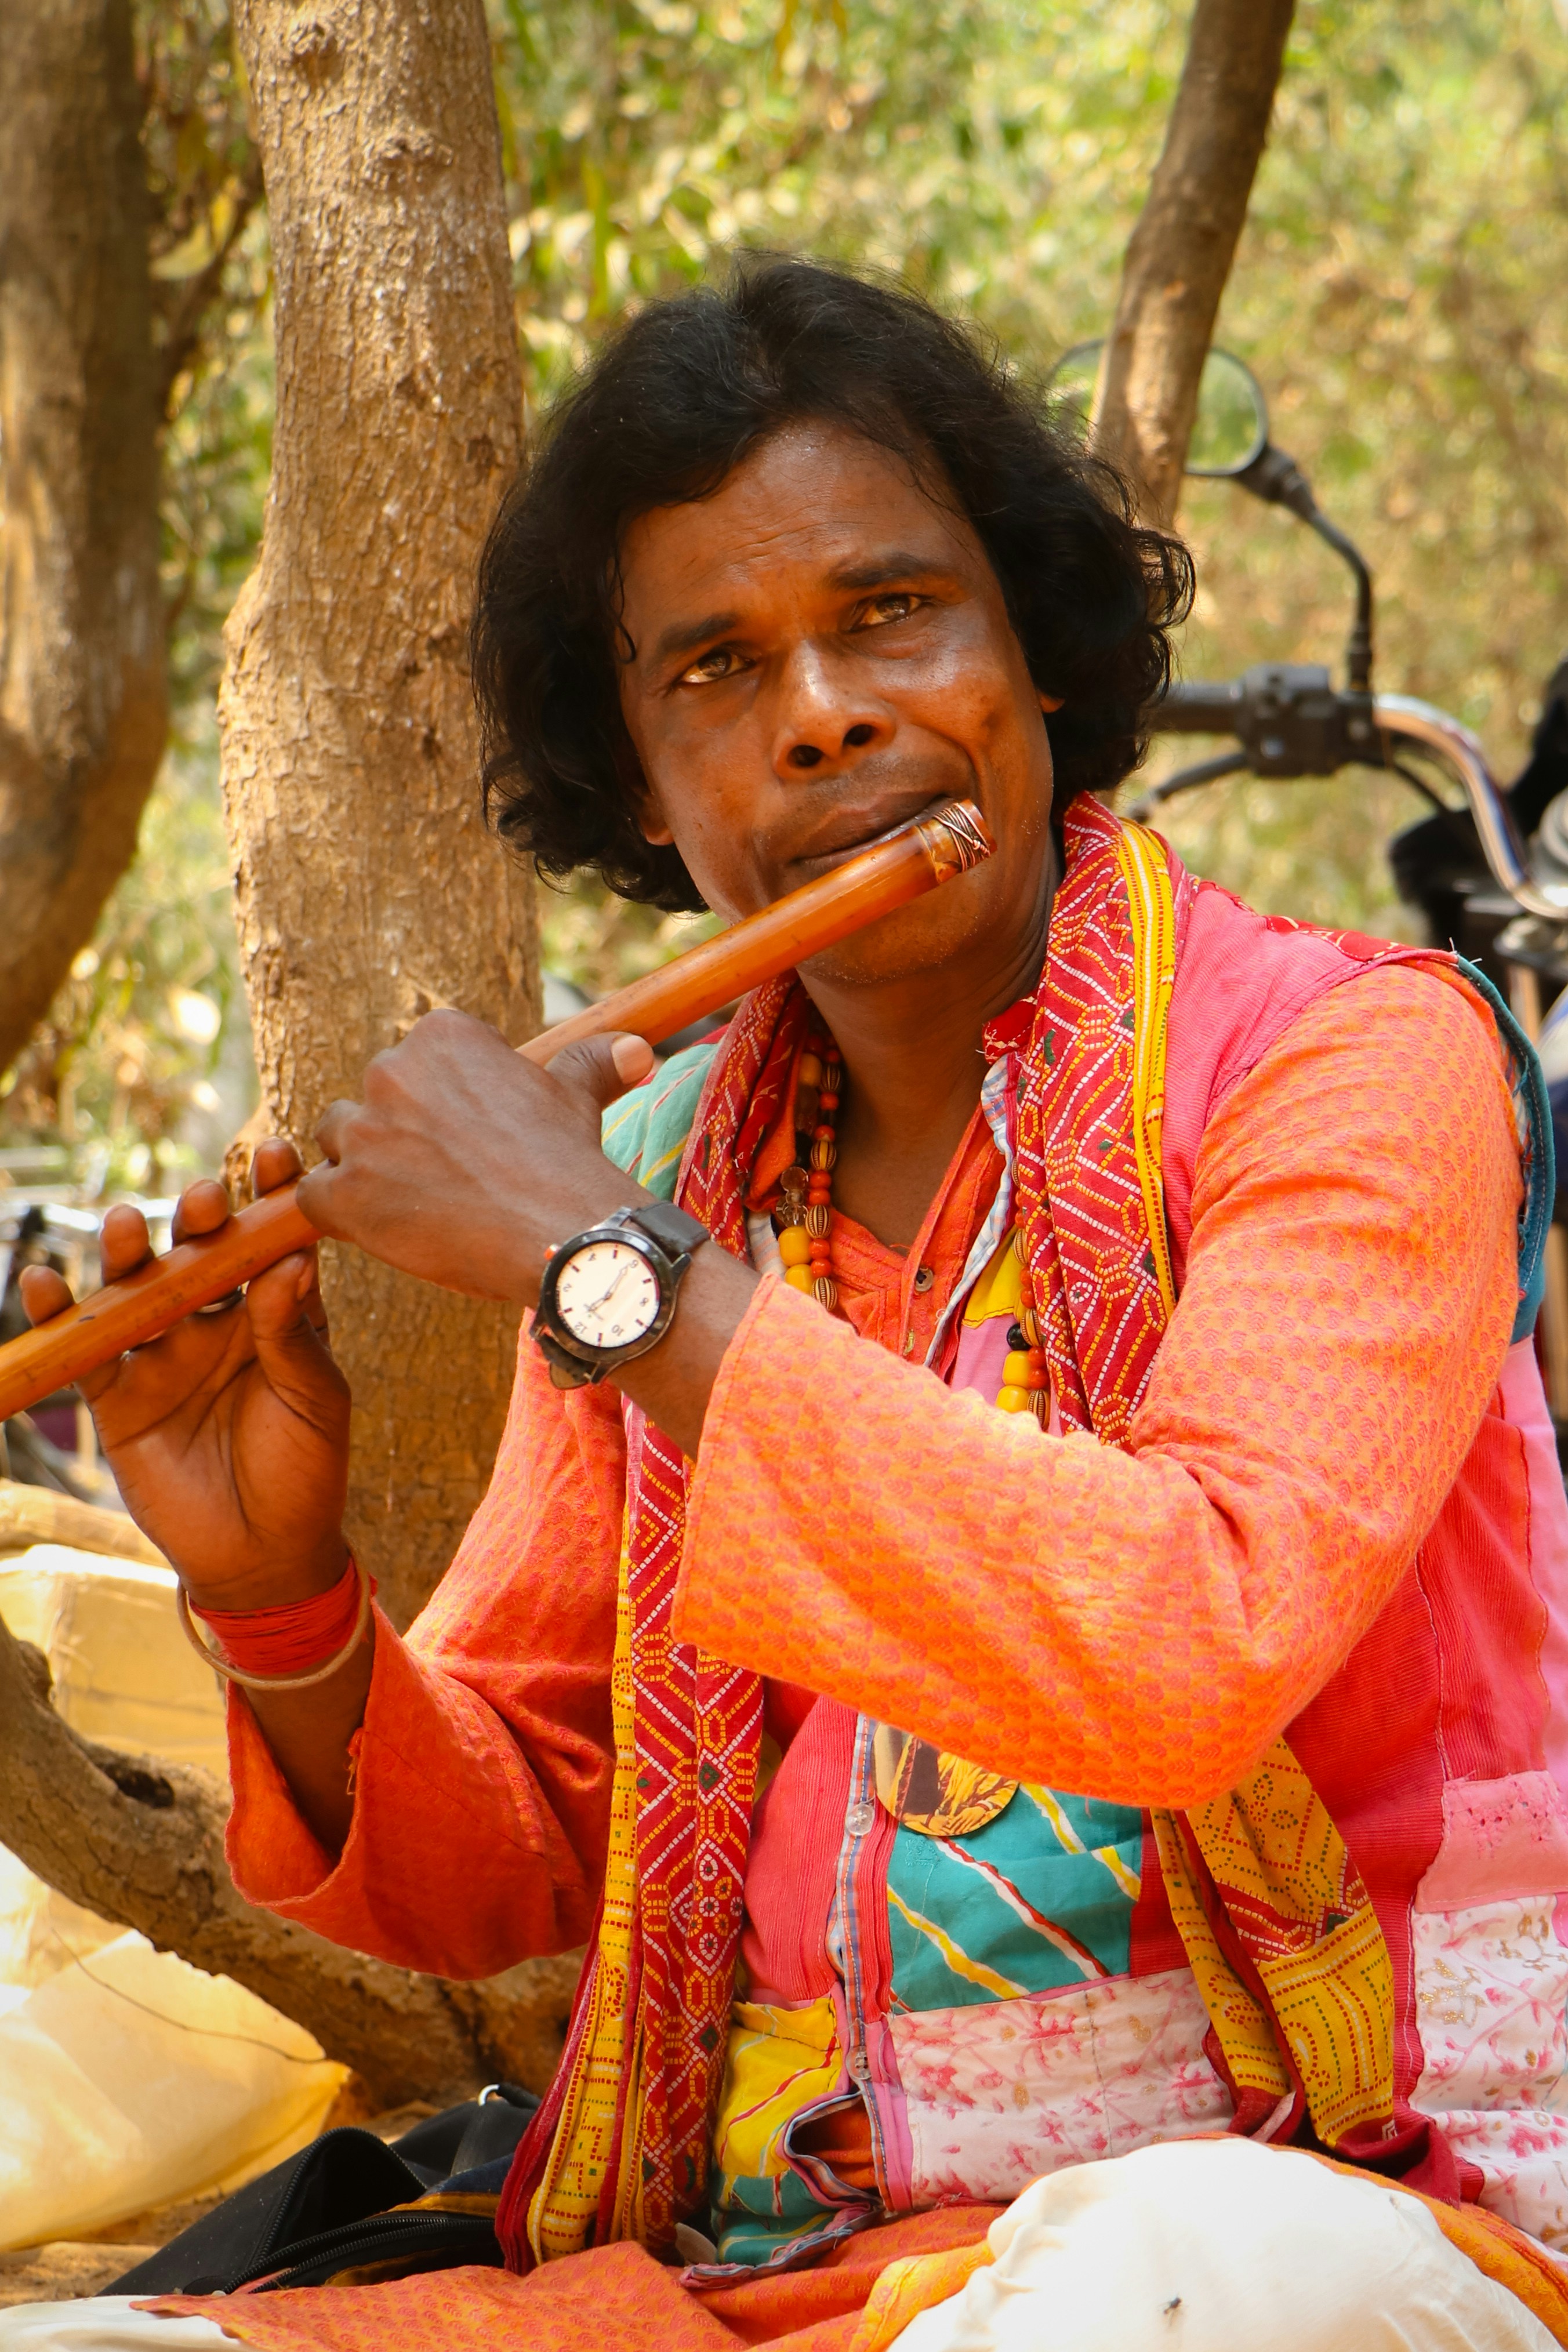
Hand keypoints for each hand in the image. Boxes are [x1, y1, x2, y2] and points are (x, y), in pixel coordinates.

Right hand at [19, 1140, 350, 1610]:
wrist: (265, 1554)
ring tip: (127, 1227)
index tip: (276, 1153)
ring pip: (137, 1285)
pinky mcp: (117, 1395)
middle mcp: (217, 1320)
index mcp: (277, 1312)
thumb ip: (294, 1334)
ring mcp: (163, 1352)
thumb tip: (291, 1260)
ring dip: (128, 1251)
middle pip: (199, 1251)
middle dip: (199, 1216)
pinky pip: (83, 1346)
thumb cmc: (306, 1470)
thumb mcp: (315, 1400)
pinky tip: (46, 1282)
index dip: (272, 1194)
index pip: (273, 1239)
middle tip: (205, 1198)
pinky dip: (60, 1312)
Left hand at [297, 1010, 655, 1305]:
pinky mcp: (343, 1193)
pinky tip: (387, 1228)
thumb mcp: (578, 1097)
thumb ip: (591, 1063)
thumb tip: (637, 1050)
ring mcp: (364, 1132)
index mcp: (443, 1035)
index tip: (469, 1136)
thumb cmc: (570, 1163)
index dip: (438, 1104)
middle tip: (447, 1175)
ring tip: (418, 1202)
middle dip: (399, 1133)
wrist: (566, 1235)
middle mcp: (392, 1070)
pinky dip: (341, 1214)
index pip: (414, 1063)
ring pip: (340, 1141)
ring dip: (366, 1168)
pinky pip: (316, 1197)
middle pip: (374, 1100)